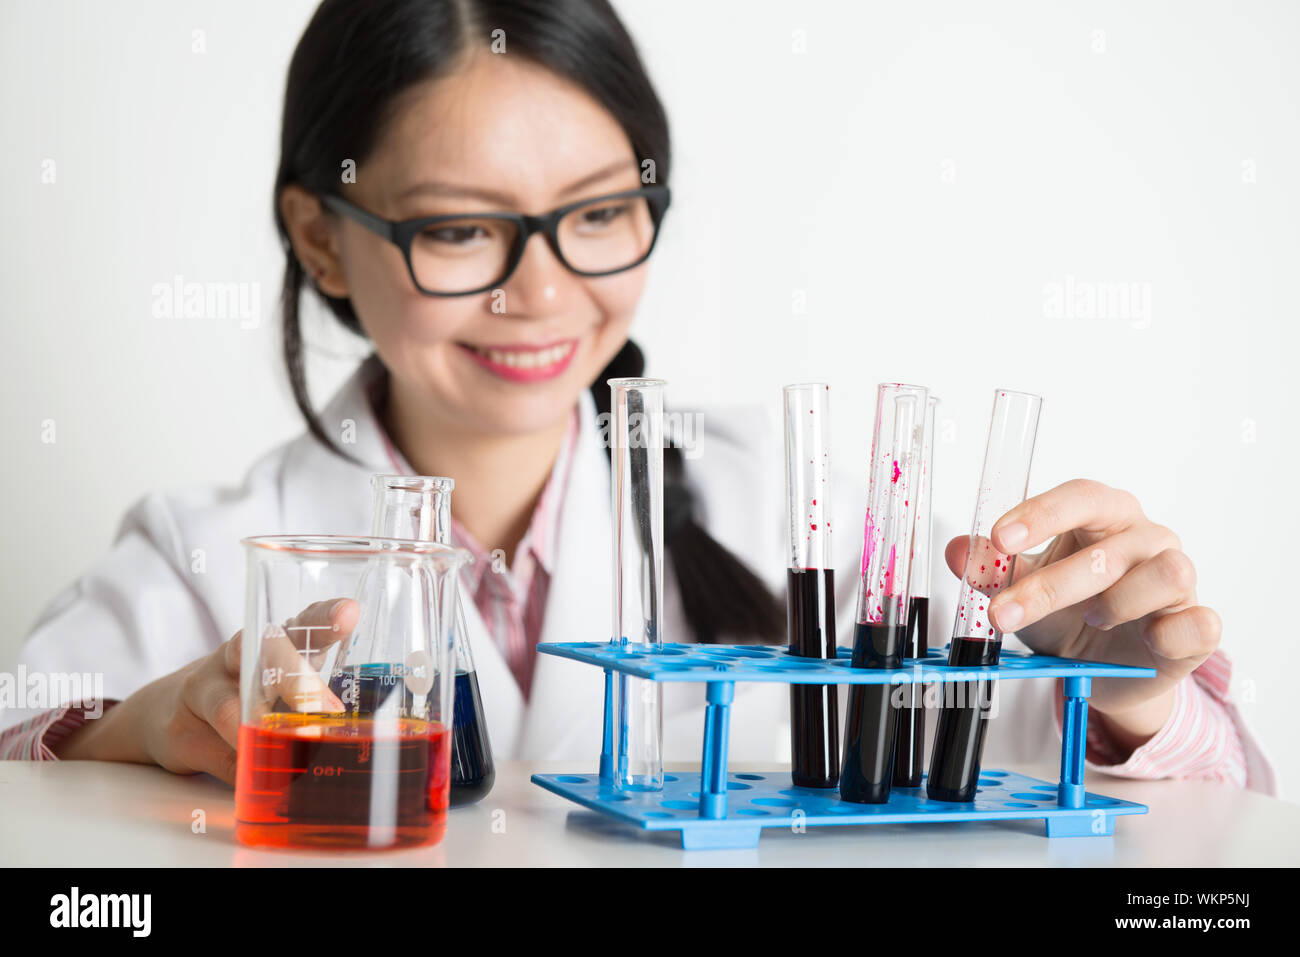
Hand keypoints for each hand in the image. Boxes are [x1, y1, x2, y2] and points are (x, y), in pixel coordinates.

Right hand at [55, 599, 356, 782]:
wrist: (170, 714)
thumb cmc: (252, 697)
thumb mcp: (287, 688)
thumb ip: (324, 702)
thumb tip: (381, 741)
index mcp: (275, 643)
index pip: (302, 621)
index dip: (324, 616)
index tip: (349, 612)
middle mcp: (240, 657)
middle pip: (264, 655)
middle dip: (297, 679)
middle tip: (328, 708)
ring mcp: (206, 690)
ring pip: (231, 707)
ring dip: (261, 732)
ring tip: (292, 751)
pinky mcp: (184, 731)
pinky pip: (217, 755)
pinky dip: (241, 771)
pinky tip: (259, 782)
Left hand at [944, 479, 1219, 751]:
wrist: (1106, 672)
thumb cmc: (1068, 615)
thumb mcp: (1023, 589)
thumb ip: (994, 570)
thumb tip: (960, 550)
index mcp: (1105, 516)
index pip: (1080, 497)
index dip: (1041, 514)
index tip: (1000, 538)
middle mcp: (1148, 539)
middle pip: (1107, 550)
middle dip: (1049, 586)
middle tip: (1003, 614)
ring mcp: (1180, 581)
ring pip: (1166, 574)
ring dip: (1116, 603)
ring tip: (1090, 620)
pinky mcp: (1197, 627)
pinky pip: (1199, 622)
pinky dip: (1170, 633)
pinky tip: (1145, 640)